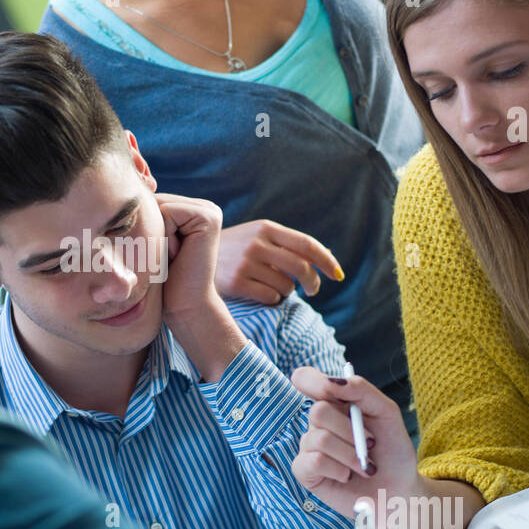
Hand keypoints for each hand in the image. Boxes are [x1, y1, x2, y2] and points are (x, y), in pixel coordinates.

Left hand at [156, 193, 226, 323]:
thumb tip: (129, 189)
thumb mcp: (152, 244)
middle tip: (168, 258)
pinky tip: (178, 254)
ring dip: (157, 235)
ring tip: (172, 256)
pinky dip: (165, 236)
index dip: (146, 230)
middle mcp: (204, 207)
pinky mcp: (209, 217)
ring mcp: (209, 210)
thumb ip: (148, 217)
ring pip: (159, 207)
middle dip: (152, 231)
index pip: (152, 202)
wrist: (186, 307)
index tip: (162, 255)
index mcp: (191, 210)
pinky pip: (168, 213)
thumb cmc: (164, 281)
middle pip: (155, 201)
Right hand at [215, 220, 343, 304]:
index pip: (307, 244)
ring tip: (271, 287)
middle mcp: (257, 243)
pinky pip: (270, 298)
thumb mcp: (257, 237)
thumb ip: (288, 244)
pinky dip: (272, 300)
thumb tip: (327, 254)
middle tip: (313, 291)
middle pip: (301, 268)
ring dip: (286, 292)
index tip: (338, 275)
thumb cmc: (232, 249)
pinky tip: (260, 294)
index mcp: (266, 228)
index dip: (327, 261)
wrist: (191, 257)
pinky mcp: (236, 282)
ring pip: (286, 287)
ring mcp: (245, 262)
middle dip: (313, 283)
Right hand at [290, 366, 419, 518]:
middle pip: (318, 411)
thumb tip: (331, 381)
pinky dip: (338, 469)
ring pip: (320, 439)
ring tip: (365, 466)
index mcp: (335, 402)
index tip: (327, 388)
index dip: (311, 380)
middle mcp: (318, 423)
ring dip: (351, 455)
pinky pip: (314, 461)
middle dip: (350, 431)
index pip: (307, 379)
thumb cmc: (392, 451)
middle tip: (371, 444)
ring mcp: (309, 446)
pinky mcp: (305, 471)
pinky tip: (346, 476)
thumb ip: (361, 390)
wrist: (399, 490)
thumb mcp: (386, 413)